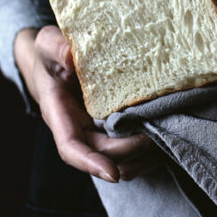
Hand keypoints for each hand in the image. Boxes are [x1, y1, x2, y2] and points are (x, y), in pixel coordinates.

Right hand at [14, 26, 166, 181]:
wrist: (54, 62)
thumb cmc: (51, 54)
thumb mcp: (47, 43)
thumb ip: (56, 47)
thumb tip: (70, 55)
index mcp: (58, 114)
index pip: (70, 147)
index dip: (90, 162)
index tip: (112, 173)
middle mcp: (77, 130)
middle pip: (104, 154)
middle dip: (130, 150)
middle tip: (158, 132)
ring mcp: (95, 133)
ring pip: (120, 161)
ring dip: (143, 156)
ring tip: (168, 137)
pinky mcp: (111, 131)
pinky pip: (130, 151)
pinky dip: (149, 149)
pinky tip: (168, 132)